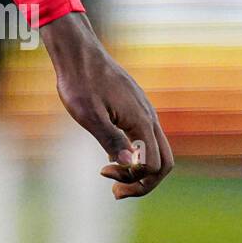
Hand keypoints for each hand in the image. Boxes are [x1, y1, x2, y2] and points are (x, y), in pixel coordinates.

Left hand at [40, 10, 173, 198]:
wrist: (77, 52)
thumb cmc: (79, 82)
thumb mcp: (89, 114)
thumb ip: (111, 139)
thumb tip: (132, 165)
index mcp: (141, 121)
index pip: (155, 166)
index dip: (134, 178)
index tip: (104, 171)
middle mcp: (149, 117)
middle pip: (163, 162)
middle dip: (143, 182)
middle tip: (114, 190)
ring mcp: (144, 112)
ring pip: (156, 150)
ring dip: (138, 170)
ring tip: (109, 175)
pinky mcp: (135, 108)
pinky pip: (144, 138)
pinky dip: (133, 153)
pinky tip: (110, 154)